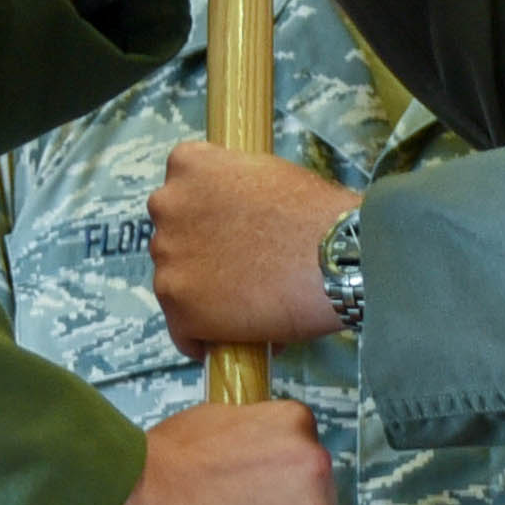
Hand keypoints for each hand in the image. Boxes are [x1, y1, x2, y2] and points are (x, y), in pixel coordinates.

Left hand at [152, 139, 351, 353]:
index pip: (182, 190)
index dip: (208, 215)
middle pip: (175, 238)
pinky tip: (236, 339)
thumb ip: (235, 190)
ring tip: (249, 307)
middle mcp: (167, 206)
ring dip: (205, 296)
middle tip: (243, 270)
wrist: (336, 258)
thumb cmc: (317, 215)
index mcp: (188, 164)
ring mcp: (169, 260)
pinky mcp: (179, 308)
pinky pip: (184, 332)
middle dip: (202, 255)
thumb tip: (233, 218)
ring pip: (177, 284)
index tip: (229, 232)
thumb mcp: (267, 174)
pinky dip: (206, 338)